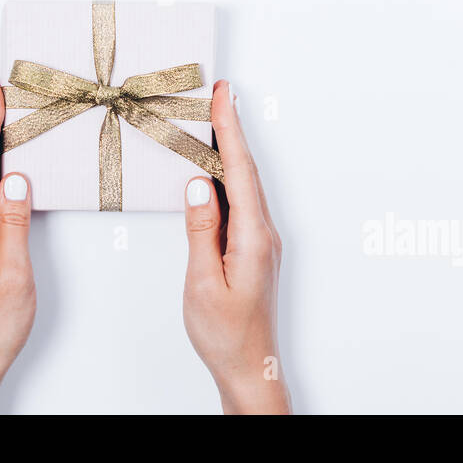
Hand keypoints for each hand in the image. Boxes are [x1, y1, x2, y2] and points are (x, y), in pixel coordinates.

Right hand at [183, 80, 290, 413]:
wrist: (249, 368)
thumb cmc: (224, 333)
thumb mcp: (202, 282)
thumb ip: (201, 229)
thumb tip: (198, 184)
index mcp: (252, 237)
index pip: (239, 171)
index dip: (230, 130)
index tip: (223, 96)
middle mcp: (263, 233)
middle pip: (247, 170)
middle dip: (232, 129)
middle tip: (219, 93)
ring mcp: (261, 241)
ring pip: (245, 184)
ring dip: (231, 150)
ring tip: (215, 119)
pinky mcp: (254, 249)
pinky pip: (242, 201)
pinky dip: (230, 176)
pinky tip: (216, 170)